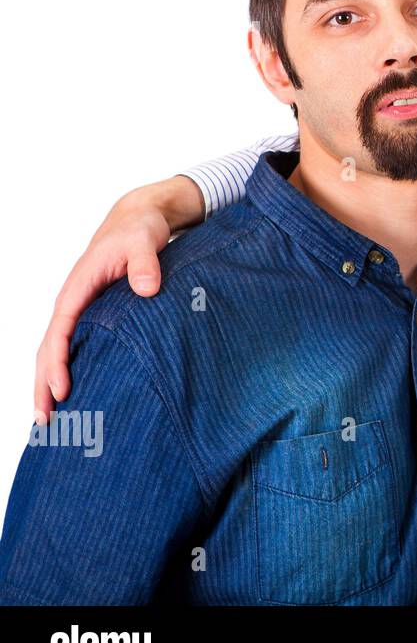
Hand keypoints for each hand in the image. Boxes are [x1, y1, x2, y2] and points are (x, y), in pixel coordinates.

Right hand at [34, 176, 201, 423]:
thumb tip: (147, 289)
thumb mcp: (144, 241)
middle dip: (43, 384)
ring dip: (49, 384)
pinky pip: (72, 347)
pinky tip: (70, 395)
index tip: (62, 391)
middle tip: (46, 421)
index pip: (60, 330)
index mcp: (78, 287)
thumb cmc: (139, 230)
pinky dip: (66, 370)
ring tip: (49, 420)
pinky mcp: (91, 315)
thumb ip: (145, 263)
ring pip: (56, 352)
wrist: (138, 221)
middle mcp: (72, 302)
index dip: (58, 362)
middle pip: (49, 349)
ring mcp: (79, 310)